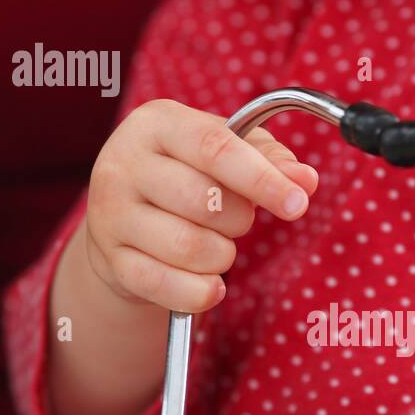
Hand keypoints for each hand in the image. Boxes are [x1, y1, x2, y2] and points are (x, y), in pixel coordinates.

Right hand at [80, 98, 318, 313]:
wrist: (119, 213)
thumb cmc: (184, 171)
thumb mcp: (224, 148)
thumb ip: (269, 157)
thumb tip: (305, 180)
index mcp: (155, 123)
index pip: (214, 148)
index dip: (261, 178)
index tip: (298, 204)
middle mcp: (123, 162)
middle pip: (203, 200)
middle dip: (239, 219)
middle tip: (238, 219)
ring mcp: (110, 213)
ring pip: (187, 247)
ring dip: (222, 256)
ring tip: (218, 246)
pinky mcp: (109, 258)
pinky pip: (164, 285)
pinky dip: (199, 292)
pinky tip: (211, 285)